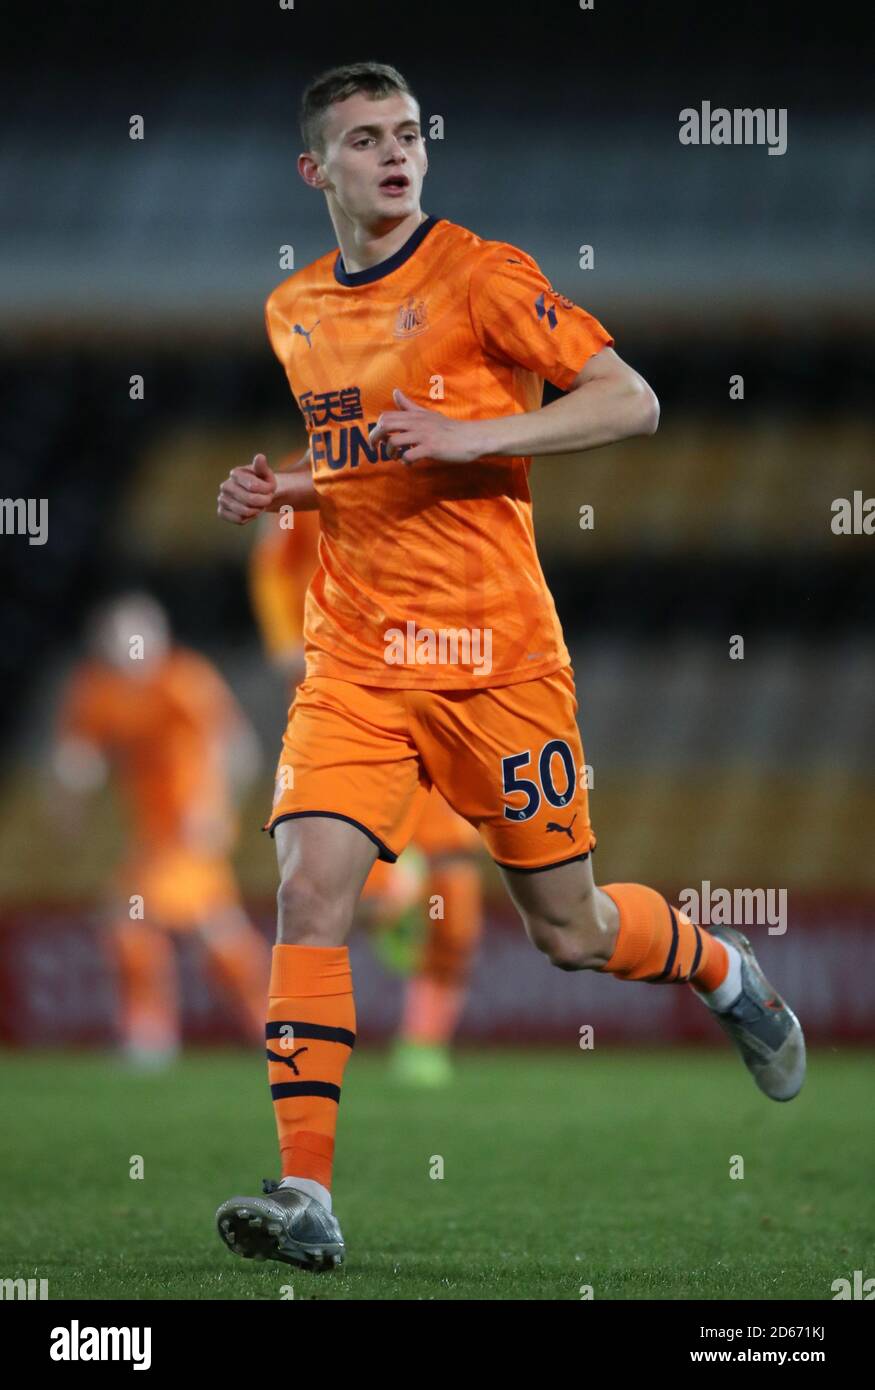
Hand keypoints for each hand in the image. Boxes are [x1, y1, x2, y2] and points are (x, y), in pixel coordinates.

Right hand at [217, 454, 276, 523]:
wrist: (257, 493)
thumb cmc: (262, 482)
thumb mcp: (266, 474)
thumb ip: (262, 467)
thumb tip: (260, 457)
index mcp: (235, 473)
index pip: (254, 486)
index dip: (267, 491)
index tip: (270, 488)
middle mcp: (225, 486)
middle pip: (250, 500)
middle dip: (264, 501)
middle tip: (266, 498)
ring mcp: (222, 499)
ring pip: (245, 512)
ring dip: (257, 511)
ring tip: (258, 504)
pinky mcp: (222, 511)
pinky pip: (238, 520)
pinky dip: (249, 518)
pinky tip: (250, 511)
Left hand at [368, 389, 487, 464]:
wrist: (470, 437)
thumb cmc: (448, 428)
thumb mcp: (427, 414)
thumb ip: (409, 406)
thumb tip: (395, 392)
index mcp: (414, 415)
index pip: (386, 416)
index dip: (377, 428)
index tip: (379, 439)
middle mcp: (416, 423)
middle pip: (385, 426)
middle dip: (376, 439)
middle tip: (377, 449)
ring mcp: (423, 436)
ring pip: (393, 442)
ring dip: (390, 453)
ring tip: (397, 457)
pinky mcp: (430, 448)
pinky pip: (408, 456)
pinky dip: (405, 462)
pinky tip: (410, 463)